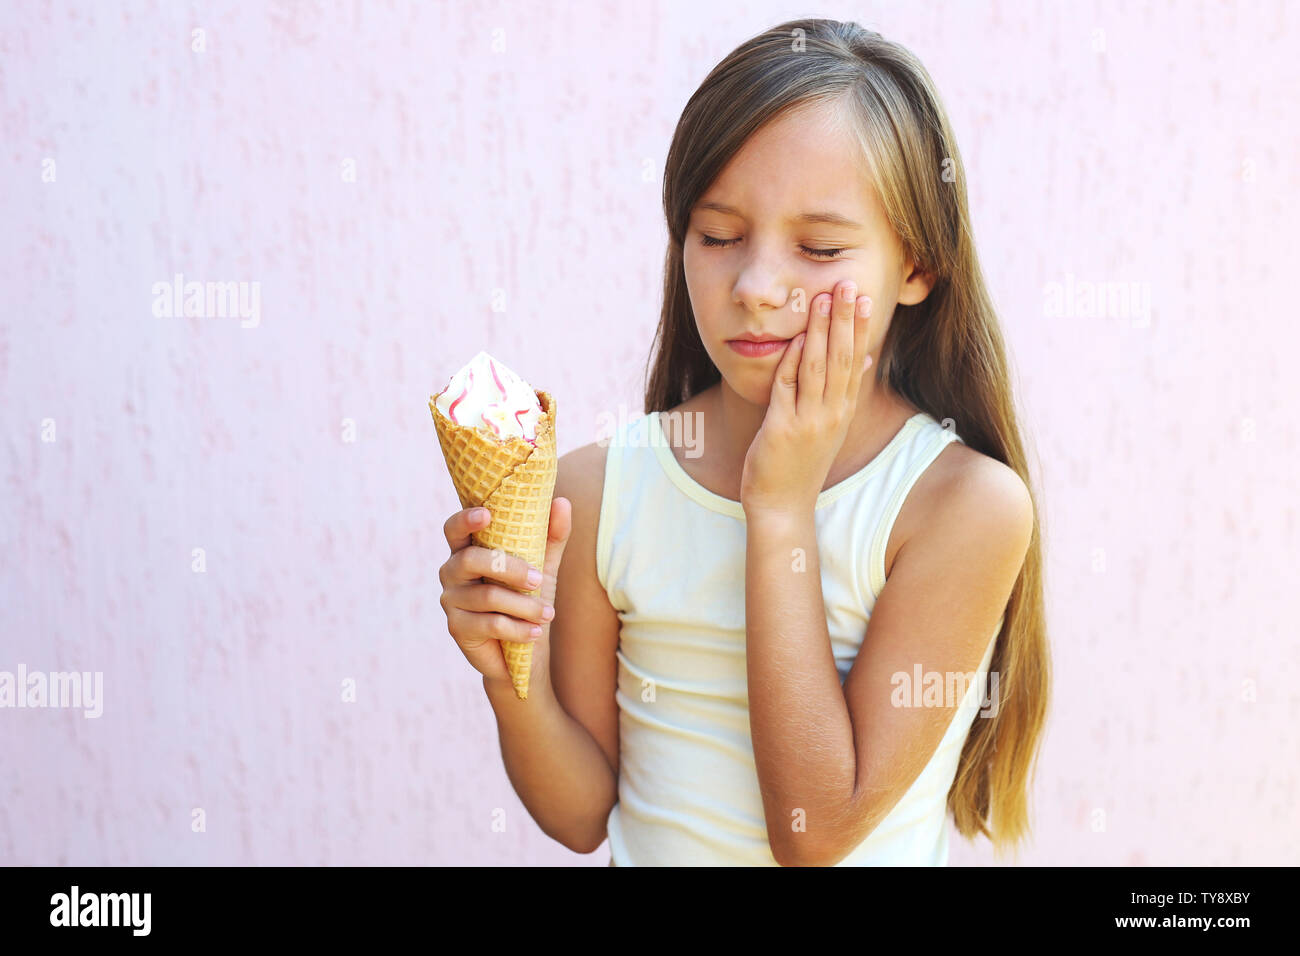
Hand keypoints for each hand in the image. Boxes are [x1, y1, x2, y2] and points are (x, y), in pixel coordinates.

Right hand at [438, 498, 571, 687]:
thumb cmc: (527, 599)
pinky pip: (490, 624)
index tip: (487, 514)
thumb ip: (551, 536)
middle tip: (539, 580)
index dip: (465, 519)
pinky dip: (518, 629)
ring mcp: (450, 600)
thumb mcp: (543, 567)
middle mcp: (452, 571)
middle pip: (471, 560)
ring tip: (548, 614)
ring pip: (488, 596)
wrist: (521, 650)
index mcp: (467, 550)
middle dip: (510, 569)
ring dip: (524, 606)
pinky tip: (535, 632)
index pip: (454, 529)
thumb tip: (563, 502)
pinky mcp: (456, 628)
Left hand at [739, 279, 873, 516]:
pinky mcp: (784, 429)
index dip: (860, 327)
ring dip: (820, 331)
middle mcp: (832, 413)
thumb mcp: (829, 426)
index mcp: (843, 409)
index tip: (865, 296)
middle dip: (845, 318)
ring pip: (817, 367)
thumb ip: (843, 391)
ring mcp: (810, 421)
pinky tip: (794, 338)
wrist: (783, 505)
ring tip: (823, 299)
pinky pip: (788, 388)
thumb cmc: (800, 463)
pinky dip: (791, 362)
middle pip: (842, 357)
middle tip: (848, 284)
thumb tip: (865, 358)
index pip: (856, 360)